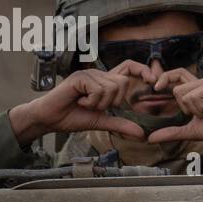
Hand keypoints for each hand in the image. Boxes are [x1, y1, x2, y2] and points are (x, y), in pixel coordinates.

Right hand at [8, 61, 154, 145]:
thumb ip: (121, 124)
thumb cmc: (72, 117)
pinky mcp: (80, 77)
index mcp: (106, 81)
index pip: (129, 67)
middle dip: (113, 101)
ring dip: (100, 103)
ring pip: (111, 87)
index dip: (143, 70)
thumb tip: (141, 134)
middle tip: (95, 106)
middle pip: (123, 83)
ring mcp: (90, 74)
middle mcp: (100, 74)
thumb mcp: (101, 121)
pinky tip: (79, 101)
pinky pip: (98, 89)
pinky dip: (91, 101)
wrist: (48, 120)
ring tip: (85, 104)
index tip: (153, 80)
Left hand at [146, 70, 202, 151]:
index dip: (165, 77)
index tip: (156, 87)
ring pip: (185, 96)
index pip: (178, 74)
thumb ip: (171, 132)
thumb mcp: (190, 130)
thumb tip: (150, 138)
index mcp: (199, 88)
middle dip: (187, 109)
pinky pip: (196, 98)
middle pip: (178, 90)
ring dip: (197, 111)